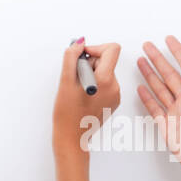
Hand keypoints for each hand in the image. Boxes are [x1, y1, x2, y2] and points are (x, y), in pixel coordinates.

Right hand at [53, 39, 119, 153]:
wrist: (72, 137)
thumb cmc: (67, 113)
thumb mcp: (65, 81)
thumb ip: (71, 57)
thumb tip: (79, 43)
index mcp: (106, 80)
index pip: (112, 49)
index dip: (95, 48)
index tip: (82, 57)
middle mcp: (115, 86)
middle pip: (106, 60)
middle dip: (90, 63)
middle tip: (76, 78)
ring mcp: (116, 95)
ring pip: (105, 71)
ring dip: (91, 74)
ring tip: (79, 90)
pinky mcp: (113, 101)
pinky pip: (106, 83)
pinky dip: (95, 83)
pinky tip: (84, 96)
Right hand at [136, 35, 180, 180]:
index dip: (178, 52)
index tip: (169, 40)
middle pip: (170, 75)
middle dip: (158, 59)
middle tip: (148, 46)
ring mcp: (178, 114)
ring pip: (160, 89)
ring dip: (151, 75)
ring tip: (141, 61)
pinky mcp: (169, 128)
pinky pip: (155, 109)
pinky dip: (147, 98)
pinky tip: (142, 88)